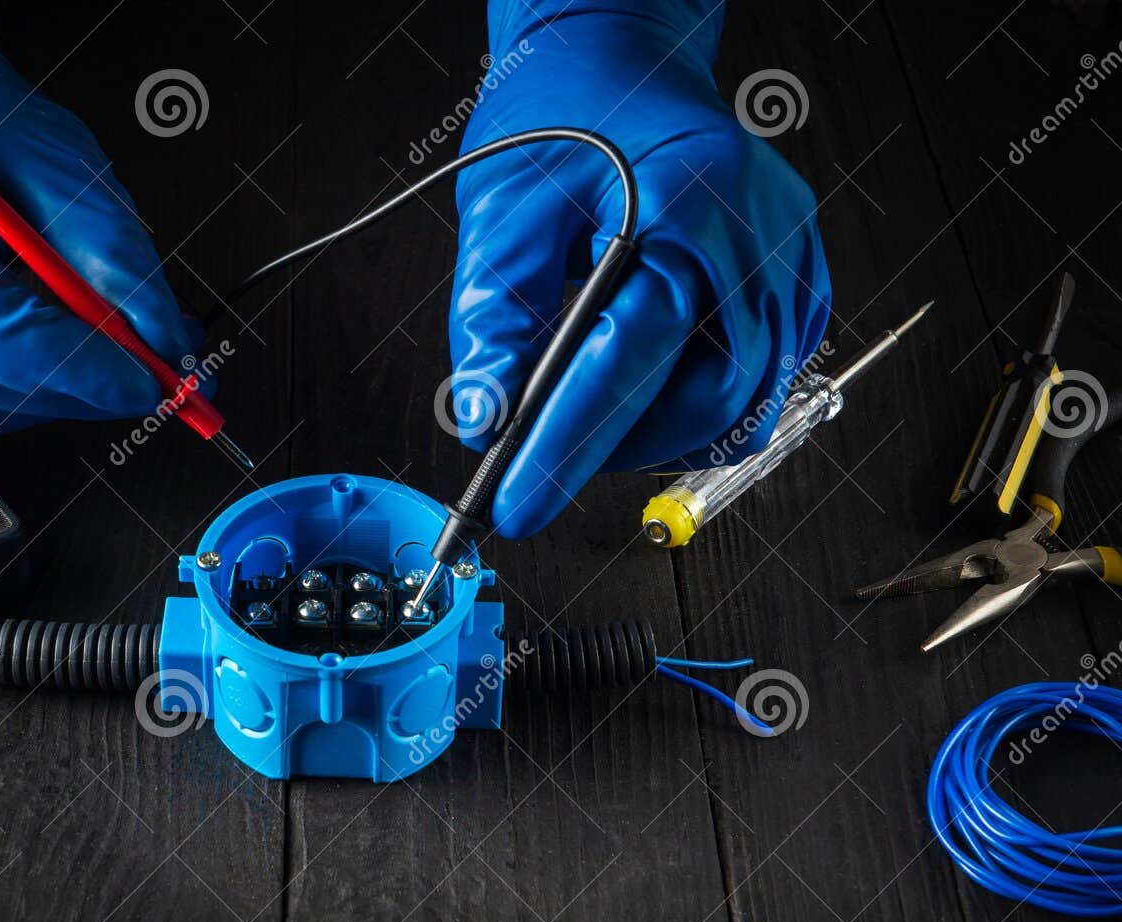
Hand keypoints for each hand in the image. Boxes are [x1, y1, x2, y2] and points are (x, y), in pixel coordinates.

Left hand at [449, 0, 831, 537]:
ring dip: (658, 434)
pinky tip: (647, 383)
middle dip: (618, 447)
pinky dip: (700, 406)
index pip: (629, 358)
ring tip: (588, 416)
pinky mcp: (799, 276)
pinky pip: (765, 379)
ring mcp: (789, 256)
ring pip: (743, 406)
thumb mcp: (503, 208)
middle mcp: (756, 234)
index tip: (517, 504)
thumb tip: (484, 419)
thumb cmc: (566, 110)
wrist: (624, 56)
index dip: (566, 445)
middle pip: (706, 400)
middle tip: (544, 458)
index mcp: (684, 203)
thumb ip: (491, 319)